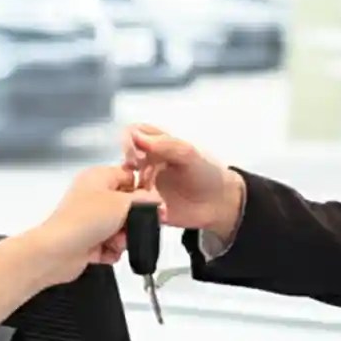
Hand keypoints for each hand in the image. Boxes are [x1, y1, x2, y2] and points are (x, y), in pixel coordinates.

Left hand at [34, 165, 142, 285]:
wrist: (56, 251)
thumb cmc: (86, 219)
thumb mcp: (123, 203)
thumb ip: (145, 200)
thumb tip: (156, 200)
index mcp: (99, 177)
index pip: (129, 176)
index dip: (143, 190)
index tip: (154, 204)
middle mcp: (93, 196)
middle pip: (127, 205)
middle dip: (134, 220)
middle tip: (134, 227)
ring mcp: (90, 219)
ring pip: (121, 227)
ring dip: (123, 238)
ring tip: (115, 243)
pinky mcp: (87, 240)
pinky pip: (110, 244)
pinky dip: (111, 250)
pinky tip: (106, 252)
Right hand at [119, 123, 244, 240]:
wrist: (218, 205)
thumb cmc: (206, 174)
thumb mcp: (189, 154)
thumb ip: (165, 144)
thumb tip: (135, 135)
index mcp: (157, 145)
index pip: (132, 134)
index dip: (129, 140)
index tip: (136, 151)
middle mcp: (146, 163)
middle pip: (123, 158)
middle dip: (126, 165)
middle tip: (137, 172)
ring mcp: (143, 186)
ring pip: (122, 182)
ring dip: (125, 186)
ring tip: (139, 193)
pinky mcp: (143, 206)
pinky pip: (126, 205)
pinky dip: (127, 205)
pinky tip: (137, 206)